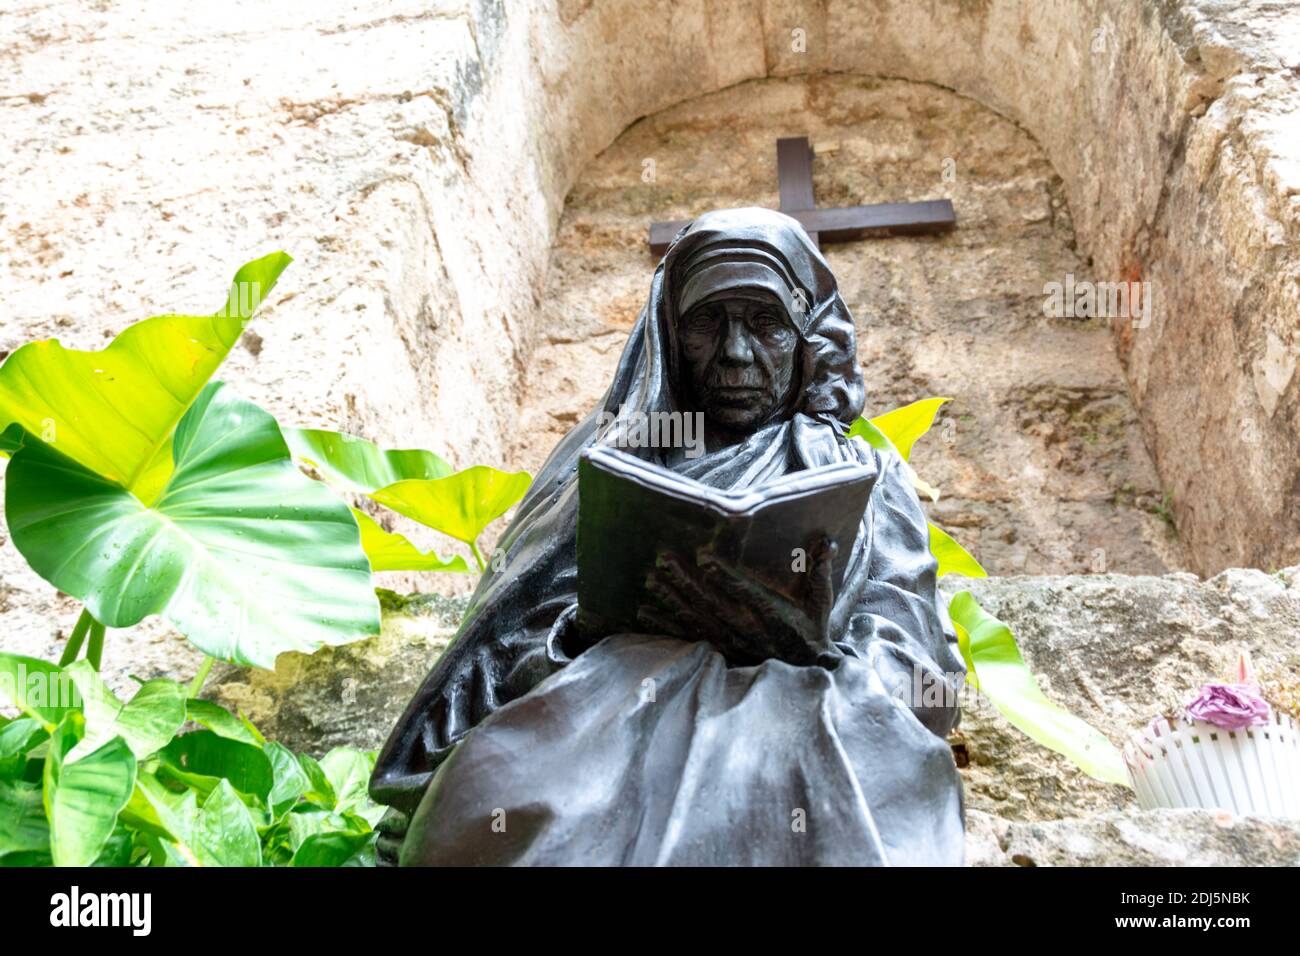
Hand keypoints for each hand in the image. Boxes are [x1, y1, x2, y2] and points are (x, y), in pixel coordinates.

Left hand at [637, 538, 837, 665]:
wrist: (806, 673)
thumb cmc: (812, 632)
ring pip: (695, 619)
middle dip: (685, 581)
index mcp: (771, 614)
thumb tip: (826, 541)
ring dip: (671, 599)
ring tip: (650, 581)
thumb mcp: (821, 603)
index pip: (743, 591)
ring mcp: (729, 643)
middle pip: (710, 603)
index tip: (704, 556)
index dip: (723, 574)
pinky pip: (686, 637)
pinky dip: (664, 626)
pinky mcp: (717, 652)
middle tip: (664, 560)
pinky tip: (644, 612)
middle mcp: (746, 629)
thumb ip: (821, 572)